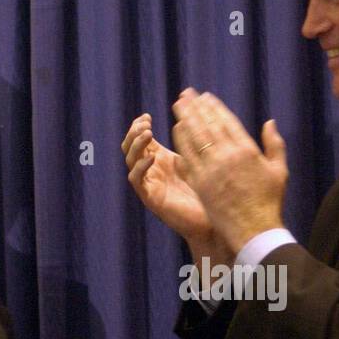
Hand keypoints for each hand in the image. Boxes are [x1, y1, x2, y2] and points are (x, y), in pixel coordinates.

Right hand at [122, 113, 212, 245]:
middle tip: (145, 124)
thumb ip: (187, 142)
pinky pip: (136, 180)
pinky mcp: (150, 198)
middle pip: (129, 147)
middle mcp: (149, 170)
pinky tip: (151, 157)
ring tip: (147, 133)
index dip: (138, 126)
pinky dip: (141, 167)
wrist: (209, 222)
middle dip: (134, 133)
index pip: (139, 139)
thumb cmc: (205, 191)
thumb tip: (186, 118)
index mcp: (158, 160)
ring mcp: (148, 184)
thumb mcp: (195, 160)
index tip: (147, 116)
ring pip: (130, 160)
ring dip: (136, 145)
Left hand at [170, 89, 287, 253]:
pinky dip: (181, 142)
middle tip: (185, 94)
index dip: (214, 107)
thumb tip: (269, 122)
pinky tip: (176, 131)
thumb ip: (275, 144)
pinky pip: (186, 157)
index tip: (205, 97)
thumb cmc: (269, 201)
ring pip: (194, 138)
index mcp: (247, 151)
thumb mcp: (279, 170)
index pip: (226, 122)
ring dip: (185, 119)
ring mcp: (211, 170)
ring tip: (178, 106)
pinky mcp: (199, 183)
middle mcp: (227, 157)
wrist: (254, 229)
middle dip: (195, 108)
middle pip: (206, 125)